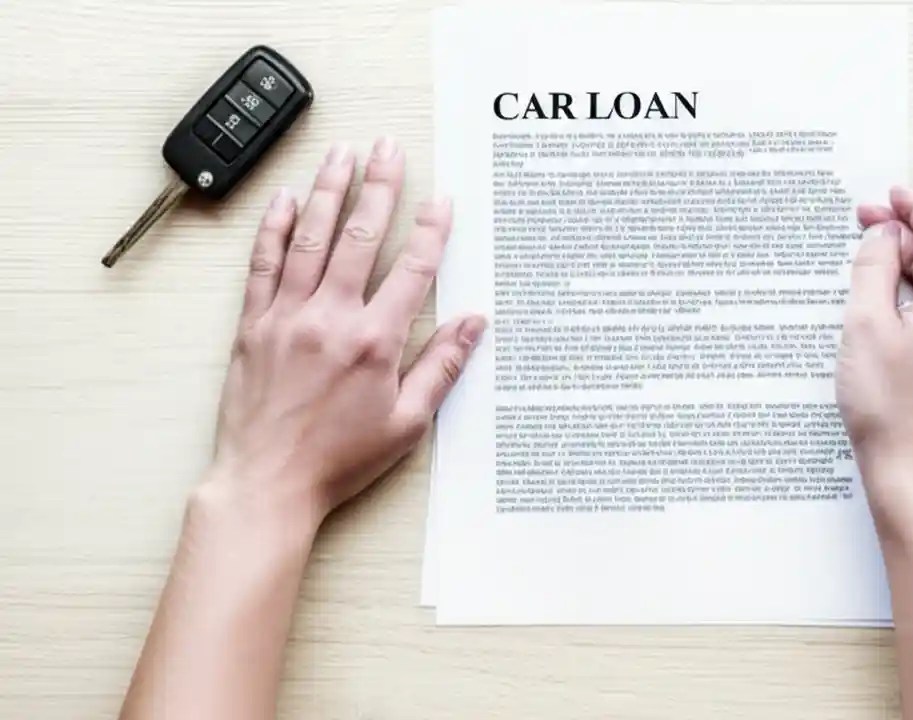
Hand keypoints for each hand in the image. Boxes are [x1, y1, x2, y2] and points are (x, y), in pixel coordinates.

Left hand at [204, 139, 484, 525]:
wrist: (267, 484)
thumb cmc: (339, 460)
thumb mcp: (407, 423)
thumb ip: (441, 367)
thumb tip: (474, 325)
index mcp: (375, 343)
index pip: (412, 271)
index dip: (431, 230)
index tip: (442, 200)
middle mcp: (330, 319)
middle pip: (360, 238)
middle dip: (379, 187)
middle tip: (388, 149)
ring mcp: (287, 317)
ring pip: (310, 238)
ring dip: (328, 191)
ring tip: (341, 154)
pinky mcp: (253, 326)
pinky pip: (264, 265)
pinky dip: (275, 228)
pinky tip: (286, 199)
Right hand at [837, 187, 912, 504]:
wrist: (912, 473)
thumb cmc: (889, 408)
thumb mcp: (866, 324)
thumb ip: (875, 267)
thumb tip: (884, 235)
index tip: (889, 197)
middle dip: (904, 241)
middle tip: (865, 226)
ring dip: (910, 273)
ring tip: (870, 265)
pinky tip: (889, 308)